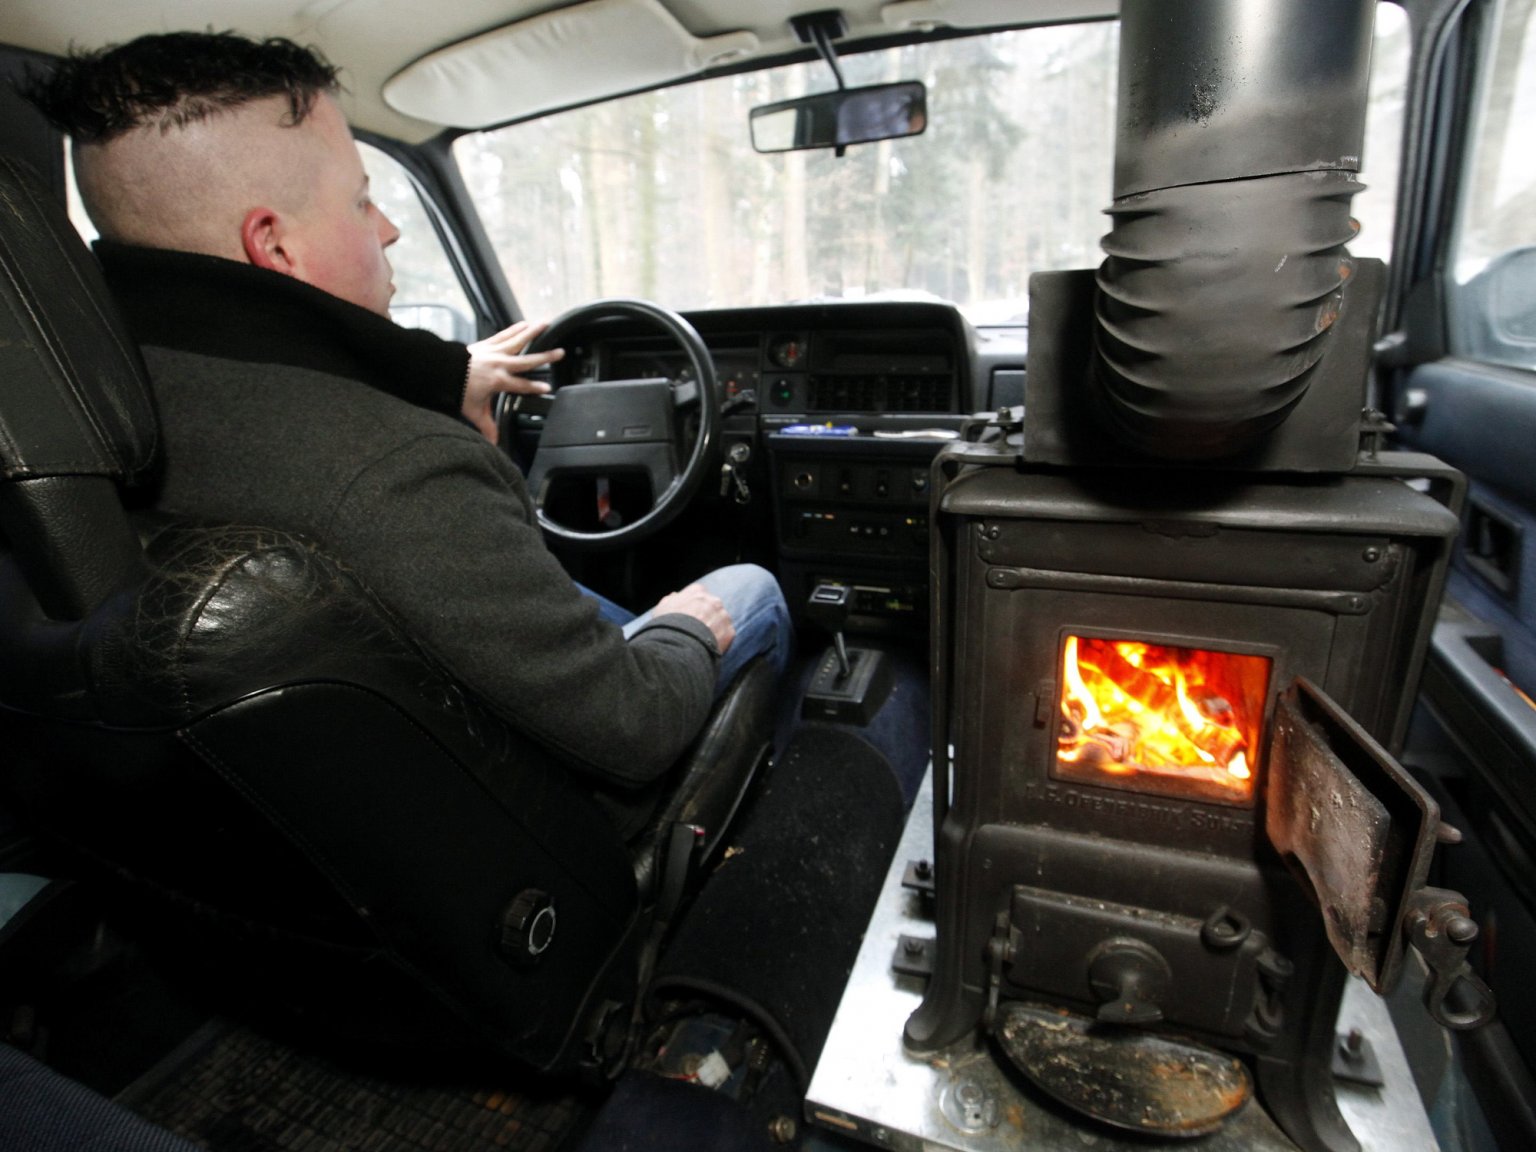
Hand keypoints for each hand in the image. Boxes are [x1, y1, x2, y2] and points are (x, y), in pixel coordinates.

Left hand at [464, 320, 564, 443]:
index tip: (548, 387)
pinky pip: (504, 335)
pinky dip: (514, 329)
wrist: (440, 369)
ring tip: (546, 324)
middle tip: (560, 352)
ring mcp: (494, 352)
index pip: (521, 386)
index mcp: (498, 381)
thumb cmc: (456, 389)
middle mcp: (499, 364)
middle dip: (545, 357)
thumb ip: (487, 426)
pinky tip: (524, 323)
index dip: (535, 388)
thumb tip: (494, 443)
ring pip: (517, 341)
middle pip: (527, 360)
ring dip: (533, 332)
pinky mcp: (486, 344)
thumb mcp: (473, 411)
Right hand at [651, 583, 734, 653]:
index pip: (698, 595)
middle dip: (706, 616)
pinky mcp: (729, 631)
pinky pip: (726, 635)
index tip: (688, 617)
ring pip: (720, 620)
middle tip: (695, 630)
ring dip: (714, 628)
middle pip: (711, 607)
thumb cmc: (667, 625)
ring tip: (701, 642)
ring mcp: (723, 615)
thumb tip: (675, 596)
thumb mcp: (662, 608)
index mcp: (697, 591)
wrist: (678, 644)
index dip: (692, 607)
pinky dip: (720, 640)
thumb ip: (671, 600)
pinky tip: (708, 647)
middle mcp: (713, 600)